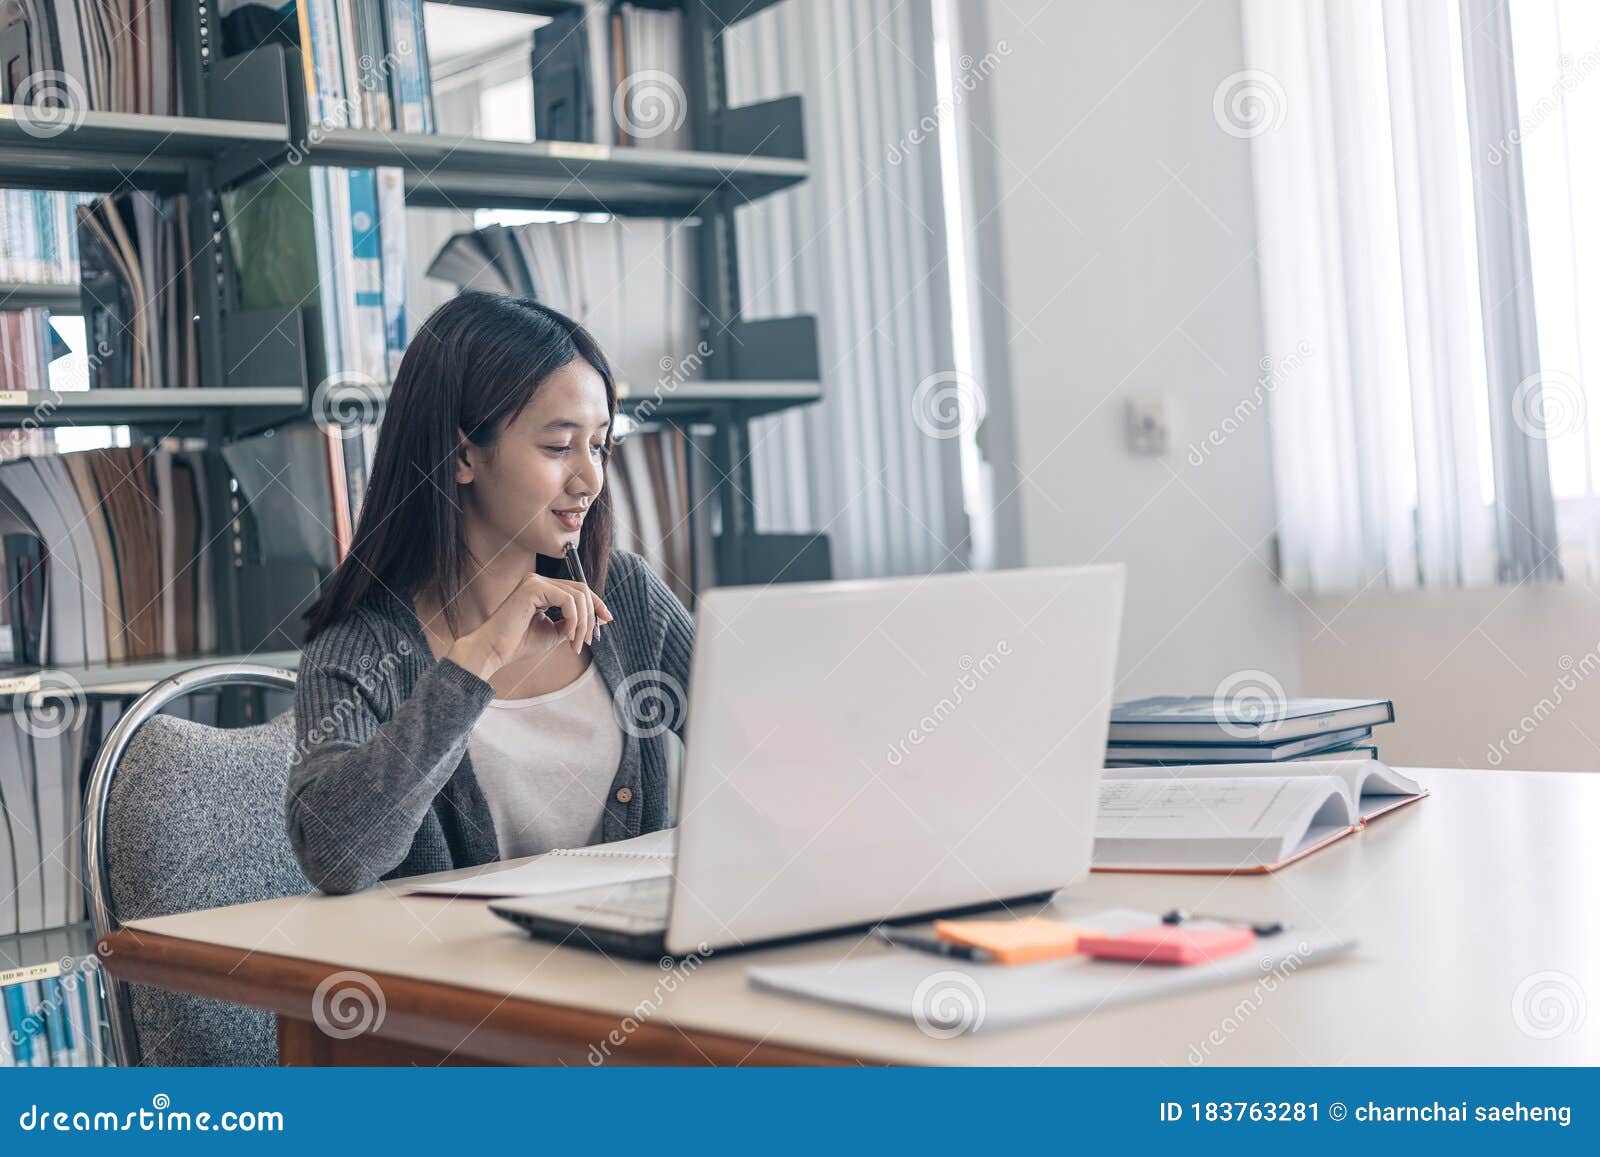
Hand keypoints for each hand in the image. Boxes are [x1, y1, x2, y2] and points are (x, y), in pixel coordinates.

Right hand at [446, 573, 613, 677]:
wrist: (494, 651)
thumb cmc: (519, 644)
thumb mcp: (553, 632)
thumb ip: (572, 622)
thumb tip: (597, 618)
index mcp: (542, 589)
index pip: (578, 590)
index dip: (596, 604)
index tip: (607, 620)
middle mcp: (539, 580)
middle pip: (582, 590)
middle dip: (591, 617)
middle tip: (588, 641)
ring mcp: (535, 581)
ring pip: (578, 595)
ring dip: (583, 623)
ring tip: (575, 643)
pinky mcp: (533, 587)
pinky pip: (568, 600)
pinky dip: (574, 619)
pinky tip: (568, 635)